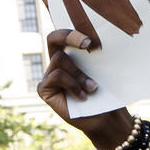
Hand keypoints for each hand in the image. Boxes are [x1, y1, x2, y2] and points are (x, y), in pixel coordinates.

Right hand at [39, 28, 134, 149]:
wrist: (104, 118)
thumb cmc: (105, 93)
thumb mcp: (102, 71)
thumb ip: (94, 57)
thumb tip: (99, 41)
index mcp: (69, 54)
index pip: (63, 34)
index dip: (72, 32)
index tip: (91, 40)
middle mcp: (56, 62)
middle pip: (54, 39)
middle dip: (70, 36)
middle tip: (89, 44)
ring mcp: (49, 75)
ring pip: (59, 59)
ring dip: (79, 73)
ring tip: (92, 87)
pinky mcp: (44, 89)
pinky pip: (56, 76)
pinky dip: (72, 84)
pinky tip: (82, 97)